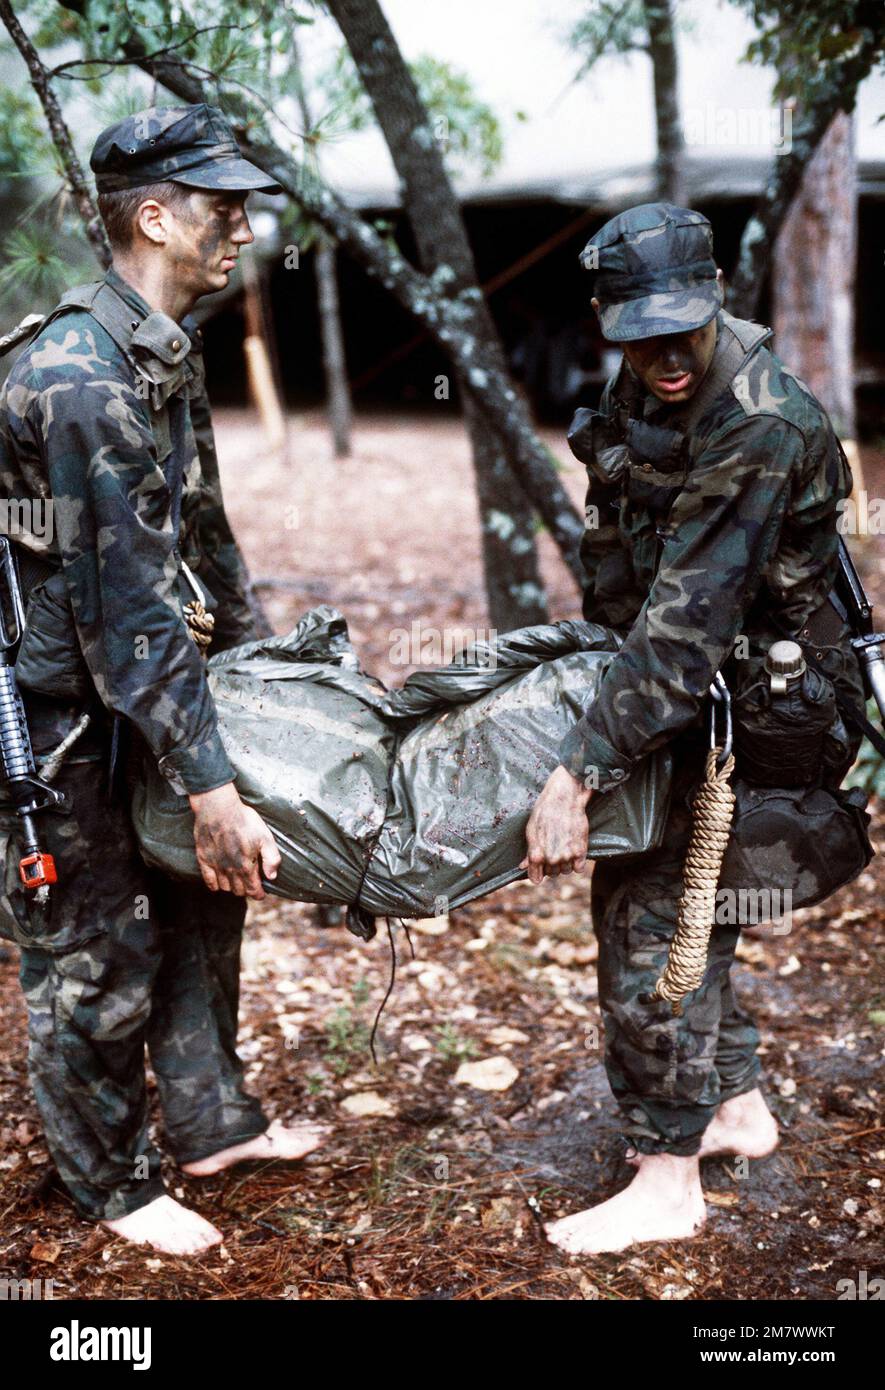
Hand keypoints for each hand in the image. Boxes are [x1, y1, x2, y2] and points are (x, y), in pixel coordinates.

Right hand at [188, 782, 280, 897]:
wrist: (219, 809)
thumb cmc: (244, 821)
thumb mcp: (265, 837)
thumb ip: (271, 859)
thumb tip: (272, 876)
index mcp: (246, 866)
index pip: (253, 890)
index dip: (258, 894)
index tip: (261, 894)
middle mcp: (230, 870)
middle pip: (239, 891)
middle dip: (246, 890)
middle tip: (250, 884)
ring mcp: (216, 866)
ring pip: (225, 887)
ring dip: (232, 887)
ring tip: (236, 881)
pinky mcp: (204, 859)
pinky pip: (208, 881)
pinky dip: (214, 885)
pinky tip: (218, 882)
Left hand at [520, 765, 593, 884]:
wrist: (564, 798)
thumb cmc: (544, 811)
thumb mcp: (531, 831)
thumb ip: (529, 852)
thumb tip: (522, 866)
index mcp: (536, 854)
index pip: (536, 878)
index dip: (537, 874)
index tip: (541, 870)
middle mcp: (551, 858)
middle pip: (552, 874)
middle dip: (552, 865)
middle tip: (554, 848)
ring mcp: (566, 856)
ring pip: (565, 871)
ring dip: (565, 863)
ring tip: (564, 846)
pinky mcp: (580, 852)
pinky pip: (579, 868)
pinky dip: (578, 862)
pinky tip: (574, 849)